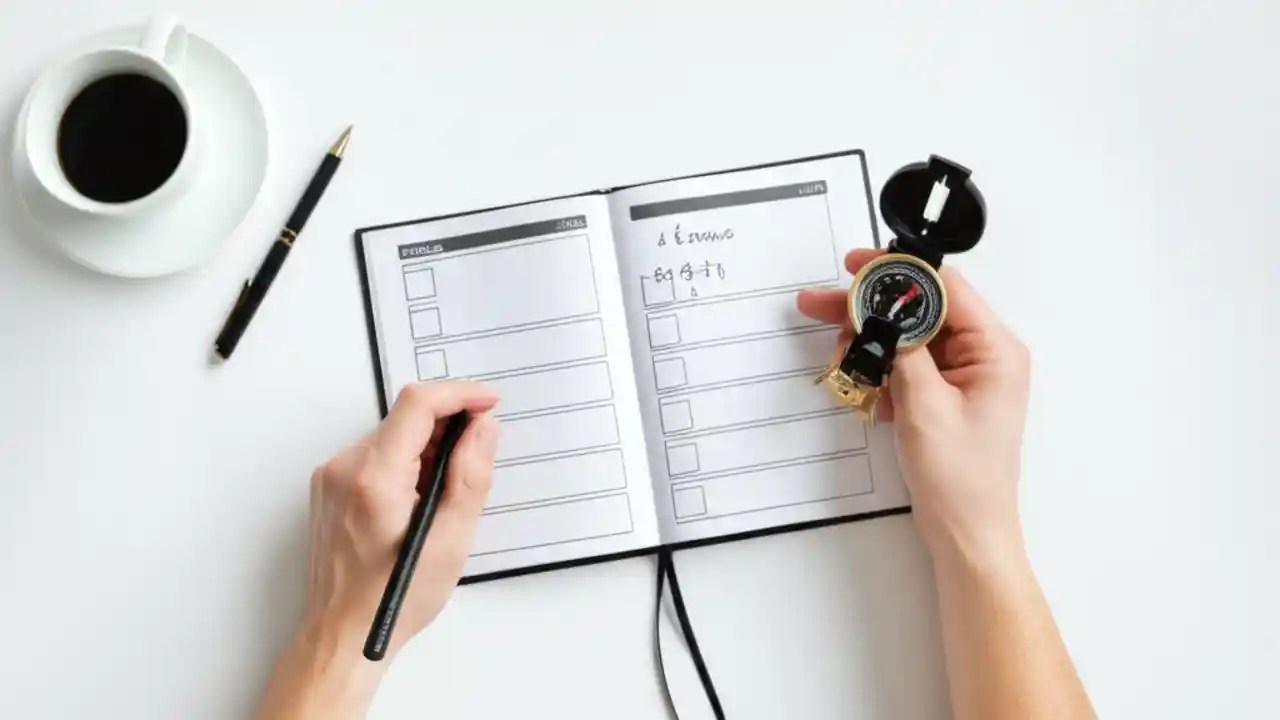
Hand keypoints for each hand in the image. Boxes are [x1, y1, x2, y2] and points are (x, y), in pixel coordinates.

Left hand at [258, 381, 499, 719]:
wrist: (342, 634)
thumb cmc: (392, 599)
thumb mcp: (450, 540)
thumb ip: (470, 475)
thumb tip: (482, 428)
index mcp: (374, 478)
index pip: (417, 405)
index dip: (459, 395)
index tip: (488, 403)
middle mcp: (344, 469)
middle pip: (405, 419)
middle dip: (446, 429)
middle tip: (473, 464)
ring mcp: (332, 477)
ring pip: (391, 436)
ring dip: (425, 450)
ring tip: (442, 498)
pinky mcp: (329, 488)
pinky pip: (375, 455)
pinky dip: (404, 465)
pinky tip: (417, 503)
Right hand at [797, 249, 1030, 560]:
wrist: (967, 534)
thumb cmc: (959, 478)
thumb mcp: (923, 405)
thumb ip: (902, 349)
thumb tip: (881, 308)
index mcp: (995, 350)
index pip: (946, 289)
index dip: (899, 272)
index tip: (855, 266)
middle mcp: (985, 356)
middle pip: (922, 311)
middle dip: (871, 310)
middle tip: (822, 305)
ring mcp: (966, 377)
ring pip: (909, 339)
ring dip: (871, 344)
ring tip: (840, 358)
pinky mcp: (946, 396)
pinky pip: (909, 367)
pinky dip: (881, 371)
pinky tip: (862, 387)